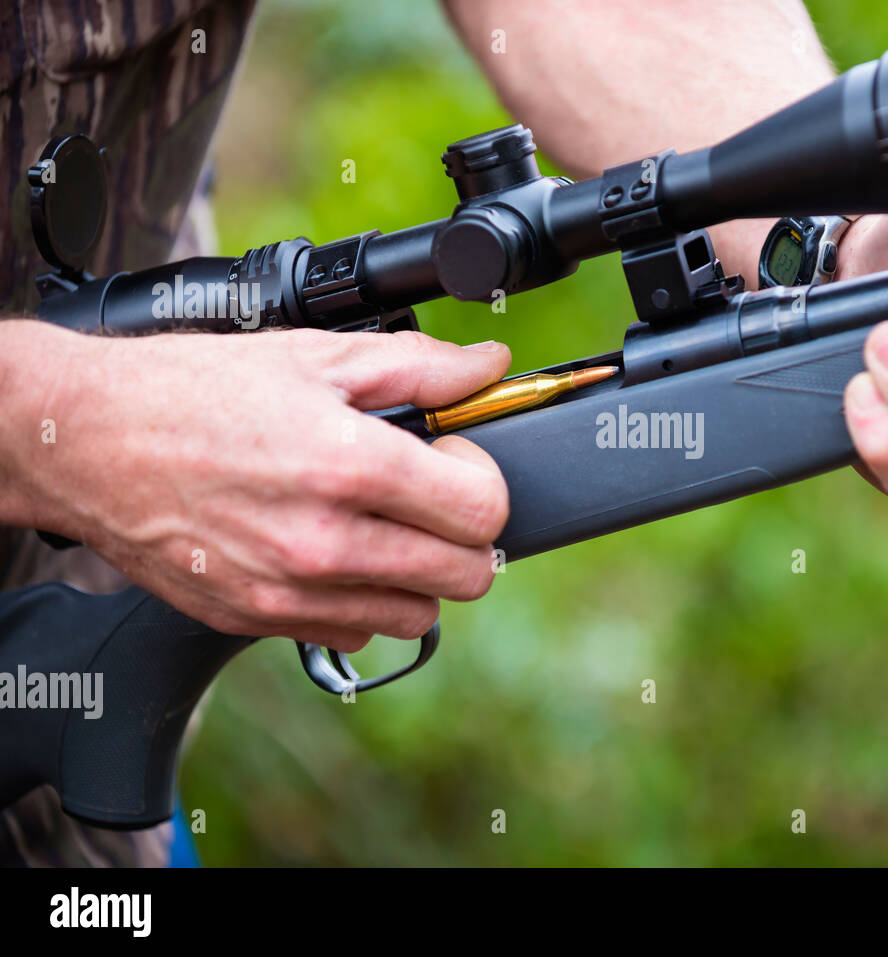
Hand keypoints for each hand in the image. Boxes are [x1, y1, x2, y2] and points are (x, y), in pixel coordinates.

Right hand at [5, 323, 511, 649]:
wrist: (86, 440)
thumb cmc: (194, 391)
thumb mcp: (316, 356)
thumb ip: (422, 366)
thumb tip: (490, 366)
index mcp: (351, 466)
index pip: (483, 511)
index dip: (480, 477)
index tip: (451, 457)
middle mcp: (326, 542)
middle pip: (468, 575)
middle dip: (463, 533)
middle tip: (427, 495)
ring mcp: (292, 590)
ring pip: (418, 616)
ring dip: (417, 574)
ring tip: (380, 525)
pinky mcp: (261, 619)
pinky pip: (355, 634)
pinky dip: (361, 602)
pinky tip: (334, 553)